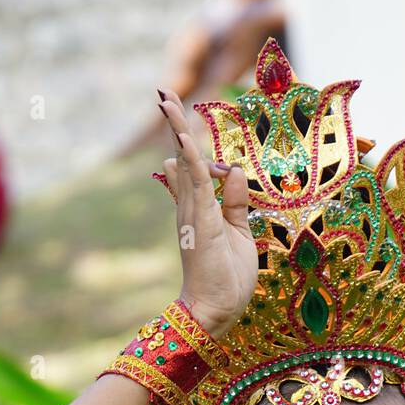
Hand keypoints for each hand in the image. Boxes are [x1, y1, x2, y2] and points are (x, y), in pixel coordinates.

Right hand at [157, 89, 258, 338]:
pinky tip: (182, 132)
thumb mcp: (239, 233)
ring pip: (185, 161)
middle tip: (165, 95)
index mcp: (201, 211)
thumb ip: (235, 203)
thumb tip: (234, 170)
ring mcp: (192, 212)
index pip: (193, 170)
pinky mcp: (199, 219)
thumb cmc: (227, 279)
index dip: (188, 146)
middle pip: (183, 157)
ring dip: (176, 129)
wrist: (215, 310)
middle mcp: (191, 207)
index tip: (181, 123)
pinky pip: (194, 180)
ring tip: (166, 98)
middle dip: (175, 126)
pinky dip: (190, 154)